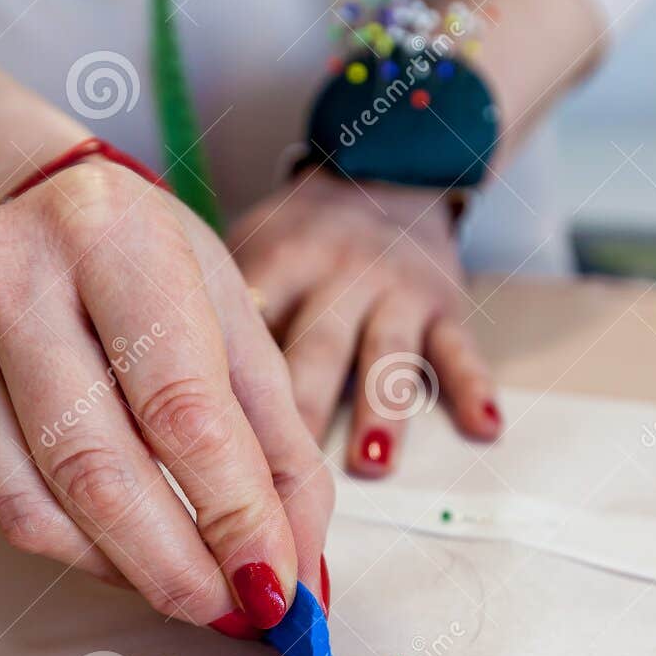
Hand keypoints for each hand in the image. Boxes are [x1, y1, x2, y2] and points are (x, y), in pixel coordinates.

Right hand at [0, 160, 332, 636]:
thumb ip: (276, 448)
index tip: (271, 582)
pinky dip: (62, 541)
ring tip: (176, 578)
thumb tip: (290, 571)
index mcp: (109, 231)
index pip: (179, 406)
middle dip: (171, 564)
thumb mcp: (234, 325)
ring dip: (116, 566)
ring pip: (28, 506)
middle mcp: (7, 268)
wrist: (34, 213)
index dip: (232, 513)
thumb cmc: (146, 270)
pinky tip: (109, 535)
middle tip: (223, 608)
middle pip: (93, 467)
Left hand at [228, 169, 500, 475]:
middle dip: (302, 413)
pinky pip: (461, 349)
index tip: (215, 441)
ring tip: (371, 463)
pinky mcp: (444, 306)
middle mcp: (338, 276)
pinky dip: (473, 388)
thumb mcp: (250, 250)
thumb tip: (172, 403)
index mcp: (279, 261)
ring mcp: (395, 291)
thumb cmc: (297, 238)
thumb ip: (222, 313)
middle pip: (316, 350)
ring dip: (380, 411)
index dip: (232, 383)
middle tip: (281, 484)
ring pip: (387, 355)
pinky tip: (483, 426)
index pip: (251, 326)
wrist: (383, 171)